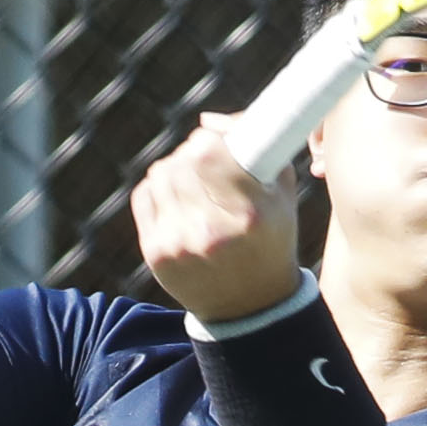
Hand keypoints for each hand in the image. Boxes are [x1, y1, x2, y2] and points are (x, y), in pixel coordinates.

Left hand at [131, 112, 299, 325]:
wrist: (249, 306)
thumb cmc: (271, 239)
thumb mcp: (282, 194)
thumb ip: (259, 145)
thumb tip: (207, 119)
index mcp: (251, 215)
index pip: (209, 151)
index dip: (211, 138)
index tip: (218, 142)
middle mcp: (212, 231)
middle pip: (182, 160)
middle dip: (193, 151)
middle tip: (205, 158)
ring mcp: (180, 244)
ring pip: (161, 174)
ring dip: (175, 168)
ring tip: (193, 181)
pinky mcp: (156, 253)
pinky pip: (144, 195)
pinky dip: (158, 188)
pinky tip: (177, 199)